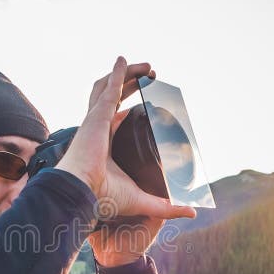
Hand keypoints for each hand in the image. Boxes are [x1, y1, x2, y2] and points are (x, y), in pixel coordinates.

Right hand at [56, 56, 196, 238]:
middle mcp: (97, 129)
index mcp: (104, 144)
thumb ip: (166, 206)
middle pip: (112, 98)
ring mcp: (95, 121)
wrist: (81, 194)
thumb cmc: (102, 199)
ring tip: (148, 67)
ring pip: (109, 88)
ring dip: (127, 75)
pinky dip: (116, 74)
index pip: (115, 117)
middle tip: (152, 78)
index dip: (128, 106)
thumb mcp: (143, 200)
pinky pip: (107, 89)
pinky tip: (123, 60)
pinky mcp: (96, 117)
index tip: (147, 102)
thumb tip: (192, 213)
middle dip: (131, 84)